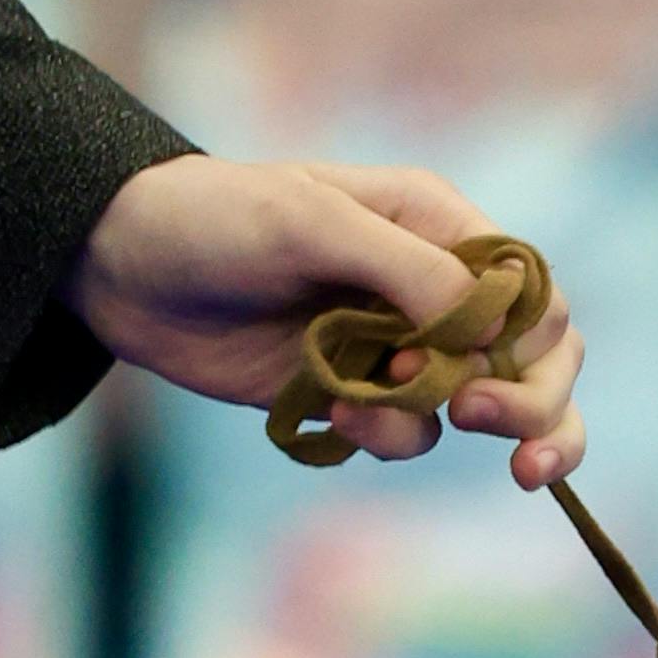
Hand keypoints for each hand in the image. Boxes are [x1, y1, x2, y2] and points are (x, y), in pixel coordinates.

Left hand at [69, 154, 589, 486]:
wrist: (121, 267)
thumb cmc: (214, 218)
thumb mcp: (311, 223)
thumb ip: (410, 270)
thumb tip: (490, 334)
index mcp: (440, 227)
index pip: (536, 295)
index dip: (533, 346)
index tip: (487, 379)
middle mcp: (434, 287)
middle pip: (535, 360)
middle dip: (531, 408)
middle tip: (496, 436)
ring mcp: (398, 344)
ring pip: (476, 409)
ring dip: (429, 422)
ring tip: (361, 412)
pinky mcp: (357, 393)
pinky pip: (407, 436)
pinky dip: (381, 438)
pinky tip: (331, 418)